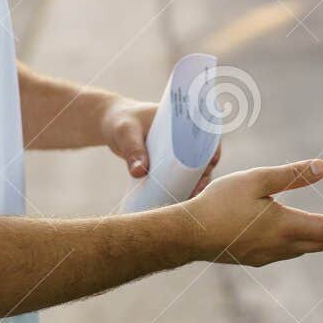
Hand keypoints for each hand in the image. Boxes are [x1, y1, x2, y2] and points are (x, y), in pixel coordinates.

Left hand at [101, 96, 221, 190]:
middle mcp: (183, 137)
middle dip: (203, 173)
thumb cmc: (121, 121)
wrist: (110, 124)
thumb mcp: (125, 132)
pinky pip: (178, 177)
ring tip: (189, 198)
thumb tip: (140, 173)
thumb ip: (132, 149)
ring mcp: (176, 152)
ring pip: (191, 170)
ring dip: (193, 183)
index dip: (212, 148)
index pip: (205, 134)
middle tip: (198, 188)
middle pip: (201, 156)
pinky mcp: (167, 164)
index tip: (211, 162)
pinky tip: (177, 201)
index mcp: (181, 121)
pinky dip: (180, 187)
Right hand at [182, 159, 322, 265]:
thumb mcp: (257, 180)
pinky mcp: (255, 258)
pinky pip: (289, 251)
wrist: (188, 234)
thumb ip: (292, 175)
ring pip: (307, 248)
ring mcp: (268, 256)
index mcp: (286, 227)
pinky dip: (304, 241)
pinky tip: (297, 231)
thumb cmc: (219, 204)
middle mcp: (282, 247)